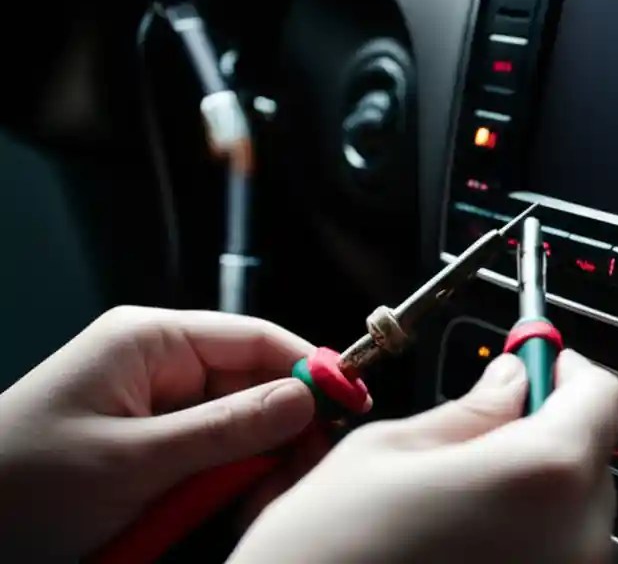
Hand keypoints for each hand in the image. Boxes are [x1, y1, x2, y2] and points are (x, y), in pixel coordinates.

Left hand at [0, 306, 323, 559]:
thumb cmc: (18, 486)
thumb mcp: (134, 461)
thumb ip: (228, 429)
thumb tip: (305, 398)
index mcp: (149, 342)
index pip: (255, 339)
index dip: (310, 368)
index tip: (352, 403)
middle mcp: (157, 367)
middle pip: (255, 387)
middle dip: (284, 434)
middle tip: (298, 480)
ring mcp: (154, 410)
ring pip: (240, 429)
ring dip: (255, 469)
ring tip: (251, 508)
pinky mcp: (150, 451)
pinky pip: (212, 459)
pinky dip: (228, 486)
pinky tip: (228, 511)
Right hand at [230, 349, 617, 563]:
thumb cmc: (325, 561)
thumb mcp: (384, 456)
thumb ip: (468, 411)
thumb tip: (509, 380)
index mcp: (545, 474)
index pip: (603, 395)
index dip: (564, 370)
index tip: (533, 364)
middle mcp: (578, 536)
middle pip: (587, 456)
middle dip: (538, 433)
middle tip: (472, 436)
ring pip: (569, 512)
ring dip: (525, 494)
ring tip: (449, 508)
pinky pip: (551, 555)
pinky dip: (518, 541)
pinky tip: (457, 547)